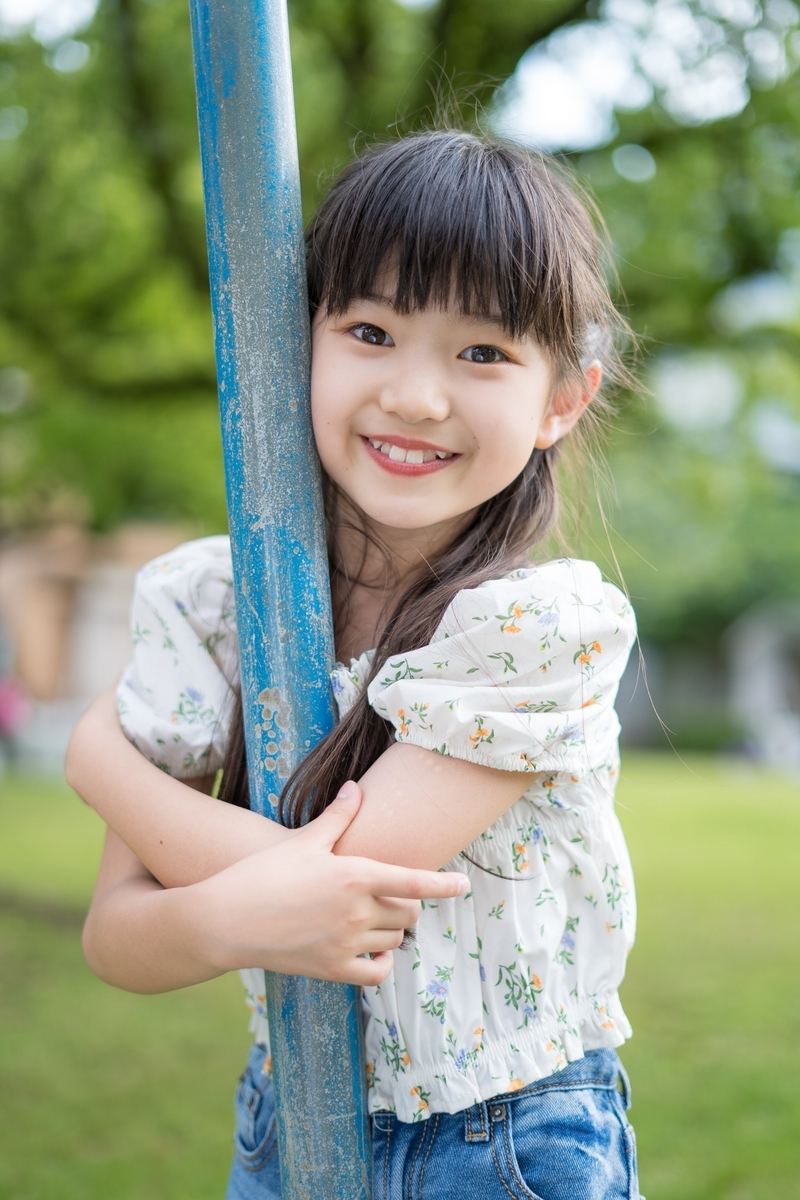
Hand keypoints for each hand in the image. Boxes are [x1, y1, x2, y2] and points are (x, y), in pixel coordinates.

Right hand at [190, 781, 468, 985]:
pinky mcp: (333, 970)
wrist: (225, 921)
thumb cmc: (263, 874)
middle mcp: (357, 911)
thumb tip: (354, 789)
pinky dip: (381, 962)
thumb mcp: (304, 841)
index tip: (464, 885)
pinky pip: (377, 972)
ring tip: (372, 918)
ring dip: (392, 930)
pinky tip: (372, 950)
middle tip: (389, 895)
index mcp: (355, 875)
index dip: (444, 885)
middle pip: (408, 912)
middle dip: (406, 904)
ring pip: (394, 940)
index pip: (415, 882)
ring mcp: (347, 943)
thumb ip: (337, 818)